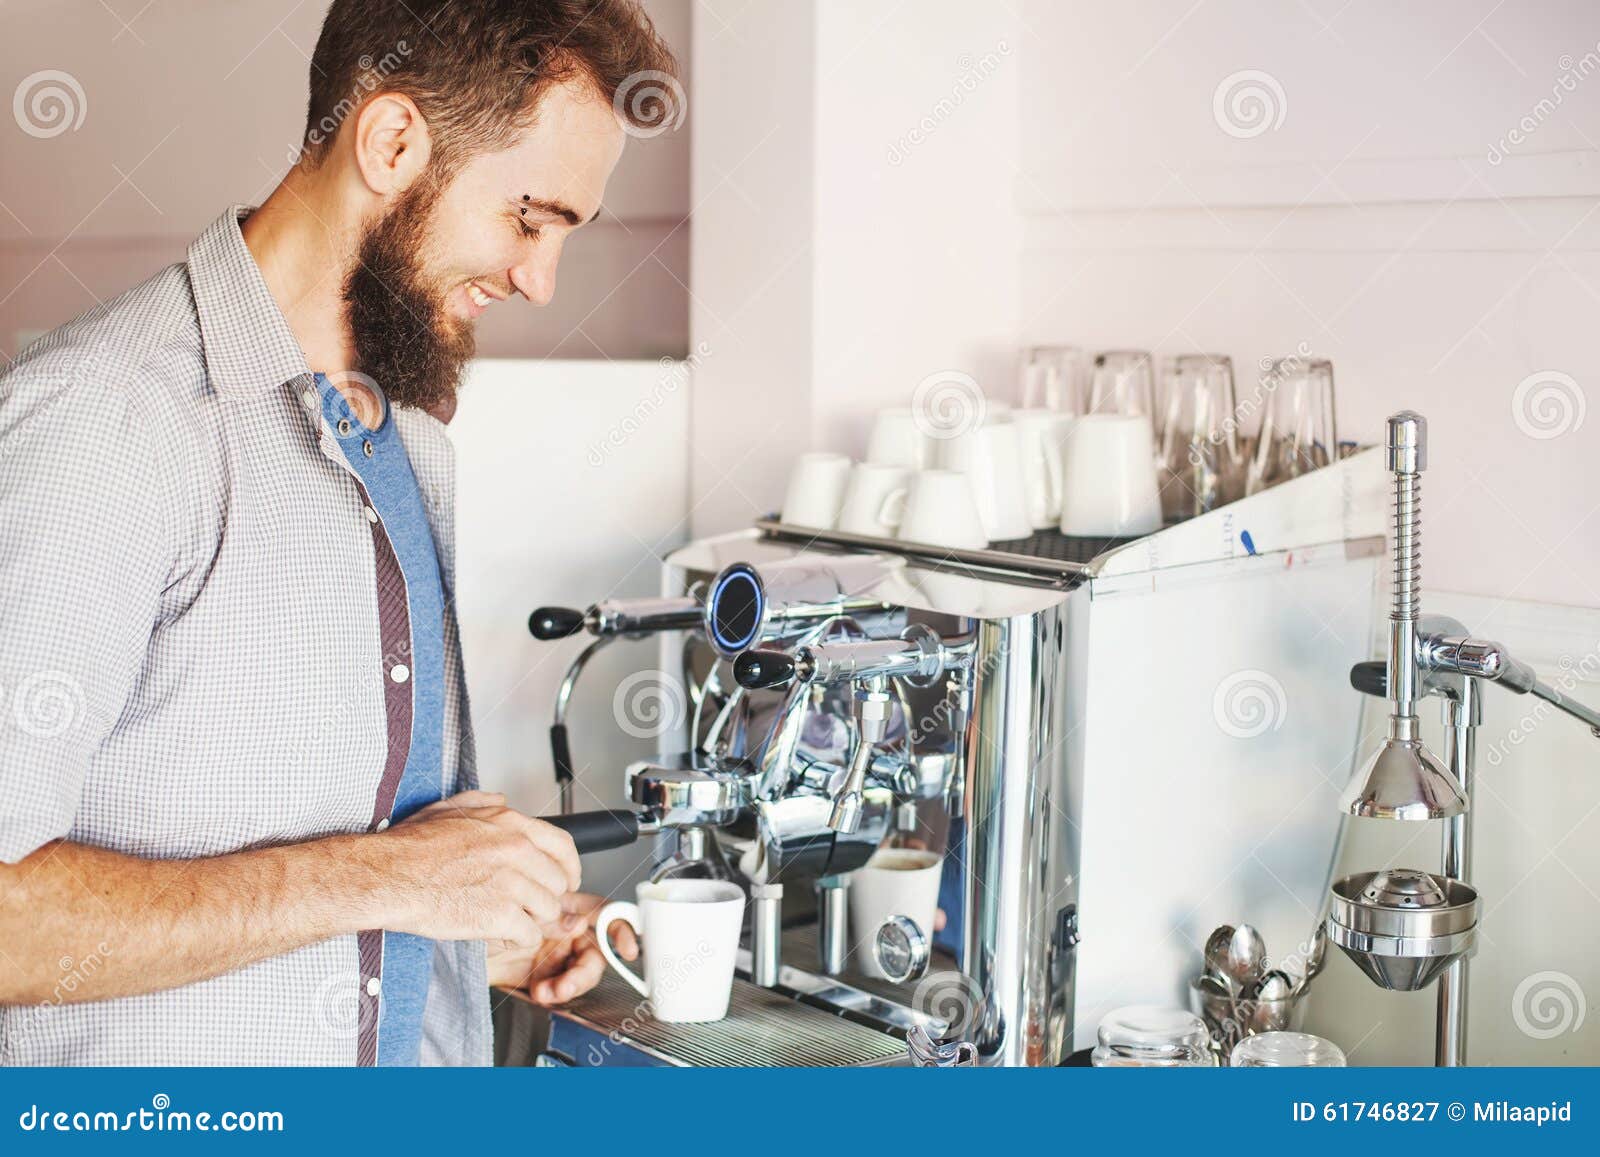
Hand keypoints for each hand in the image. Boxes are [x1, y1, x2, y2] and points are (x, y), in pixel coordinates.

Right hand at [365, 790, 580, 950]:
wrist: (387, 877)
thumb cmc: (411, 846)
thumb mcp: (450, 808)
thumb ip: (483, 802)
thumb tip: (503, 799)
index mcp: (510, 824)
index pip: (564, 847)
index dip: (569, 868)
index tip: (566, 881)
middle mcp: (517, 851)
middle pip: (558, 883)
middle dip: (545, 897)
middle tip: (527, 906)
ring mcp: (511, 884)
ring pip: (548, 911)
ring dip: (531, 920)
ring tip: (507, 921)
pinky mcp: (499, 916)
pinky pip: (529, 935)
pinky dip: (517, 939)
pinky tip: (498, 935)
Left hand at [488, 891, 638, 1005]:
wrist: (457, 945)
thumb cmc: (482, 914)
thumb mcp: (520, 909)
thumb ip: (552, 916)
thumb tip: (576, 923)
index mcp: (564, 904)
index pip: (602, 911)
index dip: (621, 926)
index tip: (629, 947)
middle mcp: (564, 929)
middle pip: (597, 949)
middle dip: (587, 970)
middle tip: (572, 980)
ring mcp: (555, 954)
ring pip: (582, 972)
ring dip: (571, 985)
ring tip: (550, 990)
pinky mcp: (544, 976)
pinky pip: (562, 988)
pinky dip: (555, 993)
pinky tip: (541, 991)